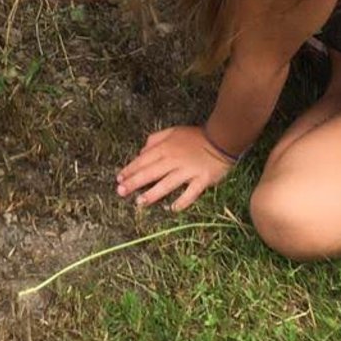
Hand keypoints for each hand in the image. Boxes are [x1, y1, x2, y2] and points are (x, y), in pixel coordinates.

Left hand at [115, 125, 233, 210]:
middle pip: (151, 173)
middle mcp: (174, 160)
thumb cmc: (195, 137)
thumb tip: (141, 152)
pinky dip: (182, 202)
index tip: (119, 178)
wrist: (221, 139)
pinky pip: (190, 193)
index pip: (143, 160)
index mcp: (166, 148)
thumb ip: (155, 140)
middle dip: (134, 183)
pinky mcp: (202, 180)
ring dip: (152, 194)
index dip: (130, 169)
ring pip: (167, 184)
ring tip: (140, 202)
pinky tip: (172, 209)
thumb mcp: (172, 132)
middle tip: (121, 192)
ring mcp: (188, 171)